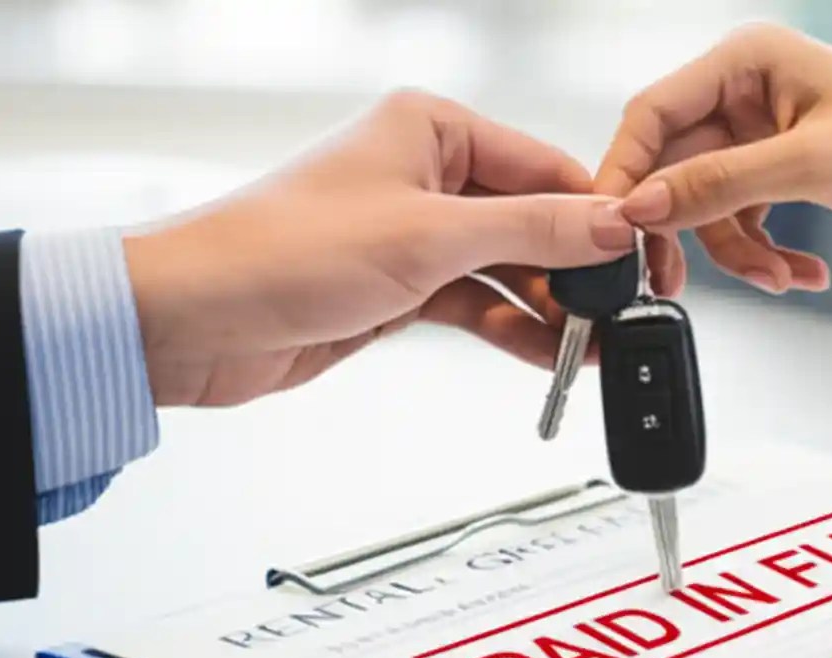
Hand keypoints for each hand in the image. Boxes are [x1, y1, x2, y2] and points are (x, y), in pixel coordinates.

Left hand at [124, 91, 635, 405]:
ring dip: (548, 309)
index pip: (544, 169)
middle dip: (574, 271)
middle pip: (531, 222)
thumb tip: (610, 225)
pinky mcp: (401, 286)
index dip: (596, 217)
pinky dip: (510, 329)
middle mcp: (426, 174)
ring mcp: (415, 234)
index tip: (637, 260)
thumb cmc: (282, 251)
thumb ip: (531, 231)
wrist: (194, 321)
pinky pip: (476, 303)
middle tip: (619, 314)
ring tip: (594, 347)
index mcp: (432, 129)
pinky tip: (545, 354)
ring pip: (507, 268)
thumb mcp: (429, 237)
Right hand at [597, 23, 831, 294]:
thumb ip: (716, 185)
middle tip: (673, 279)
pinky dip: (765, 253)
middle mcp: (747, 93)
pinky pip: (743, 220)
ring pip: (708, 205)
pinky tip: (802, 272)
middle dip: (685, 229)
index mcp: (747, 60)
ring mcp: (762, 136)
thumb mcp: (810, 165)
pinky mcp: (782, 173)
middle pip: (674, 168)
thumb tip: (637, 207)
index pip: (652, 114)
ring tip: (780, 278)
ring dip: (737, 252)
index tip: (614, 230)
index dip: (626, 174)